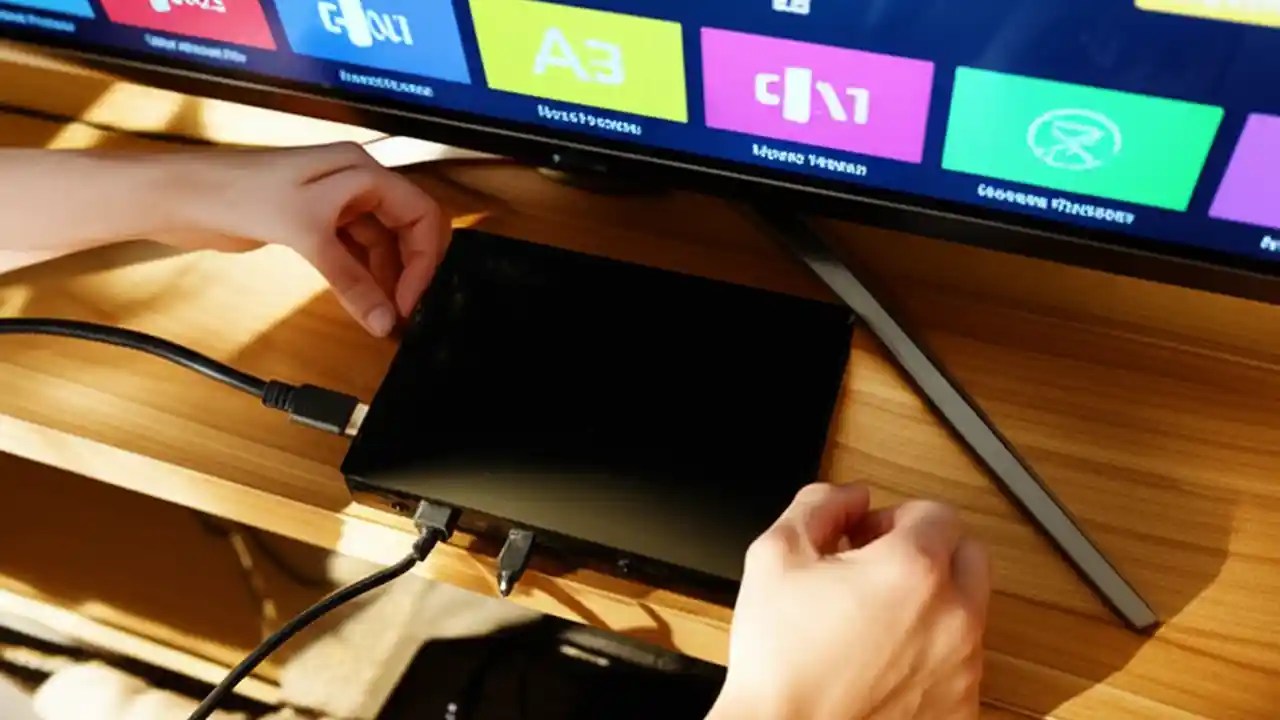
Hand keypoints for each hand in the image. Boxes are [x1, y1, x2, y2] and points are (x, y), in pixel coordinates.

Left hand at [161, 142, 445, 336]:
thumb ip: (351, 280)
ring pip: (382, 245)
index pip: (421, 213)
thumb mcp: (306, 236)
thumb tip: (384, 319)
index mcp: (361, 170)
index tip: (409, 298)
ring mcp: (335, 203)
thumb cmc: (236, 192)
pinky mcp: (315, 223)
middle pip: (406, 230)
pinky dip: (362, 278)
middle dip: (410, 270)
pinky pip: (355, 253)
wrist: (181, 196)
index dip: (424, 258)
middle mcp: (354, 183)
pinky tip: (361, 301)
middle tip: (400, 311)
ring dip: (385, 279)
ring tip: (382, 314)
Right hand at [708, 484, 989, 719]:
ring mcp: (963, 666)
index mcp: (913, 569)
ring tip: (875, 623)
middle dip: (927, 554)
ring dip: (932, 603)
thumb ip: (818, 505)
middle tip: (879, 572)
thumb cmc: (780, 661)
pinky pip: (961, 663)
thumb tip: (849, 498)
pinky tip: (884, 664)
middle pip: (968, 555)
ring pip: (967, 610)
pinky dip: (933, 655)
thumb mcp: (775, 556)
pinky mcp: (960, 706)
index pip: (937, 513)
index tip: (868, 539)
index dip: (894, 518)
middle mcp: (953, 615)